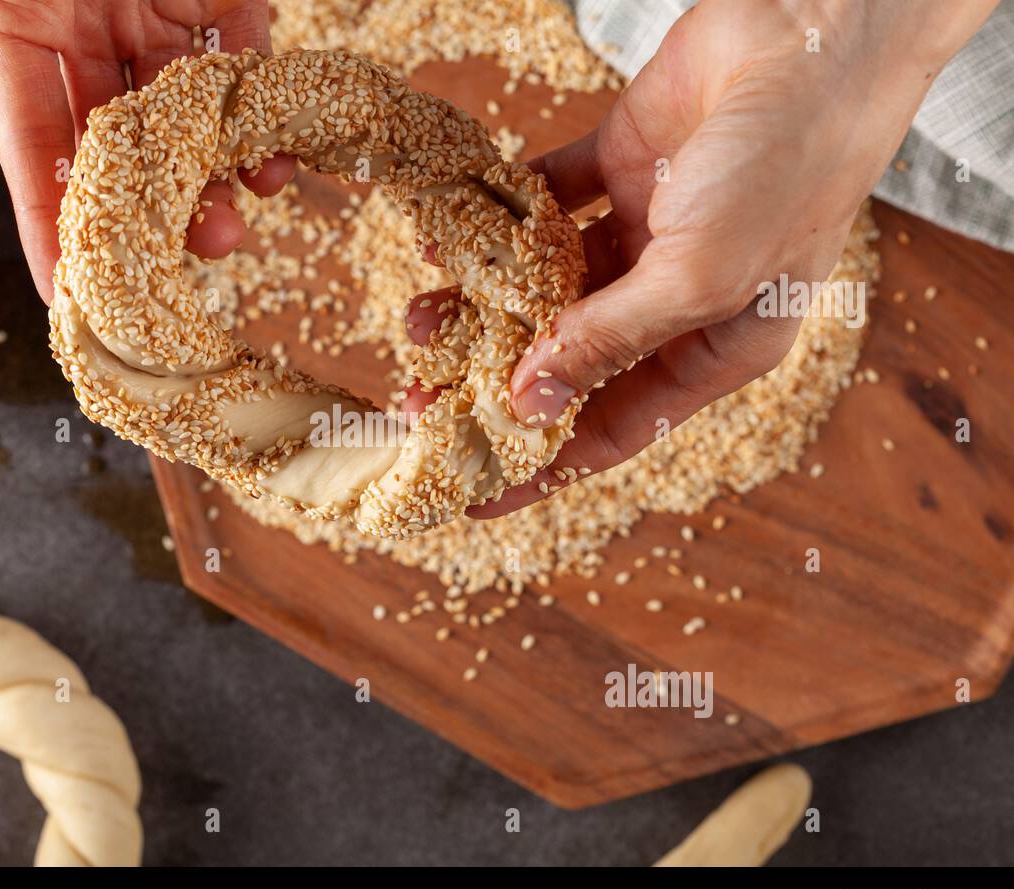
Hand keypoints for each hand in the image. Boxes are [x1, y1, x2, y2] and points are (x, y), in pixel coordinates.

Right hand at [0, 0, 295, 301]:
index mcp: (23, 41)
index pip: (37, 155)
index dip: (52, 228)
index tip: (70, 299)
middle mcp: (94, 41)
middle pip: (126, 152)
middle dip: (153, 217)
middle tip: (179, 262)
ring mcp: (162, 17)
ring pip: (191, 122)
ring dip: (213, 180)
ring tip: (231, 227)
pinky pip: (246, 61)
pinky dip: (262, 113)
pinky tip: (273, 161)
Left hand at [404, 0, 996, 517]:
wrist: (814, 34)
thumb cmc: (785, 172)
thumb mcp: (697, 277)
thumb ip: (608, 340)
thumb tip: (528, 406)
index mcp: (714, 348)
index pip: (614, 427)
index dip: (544, 466)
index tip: (475, 497)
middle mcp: (677, 297)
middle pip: (569, 361)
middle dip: (494, 384)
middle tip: (421, 402)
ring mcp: (648, 231)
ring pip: (547, 287)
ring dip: (483, 308)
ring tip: (418, 325)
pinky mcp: (620, 167)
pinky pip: (545, 207)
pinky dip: (499, 224)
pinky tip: (449, 245)